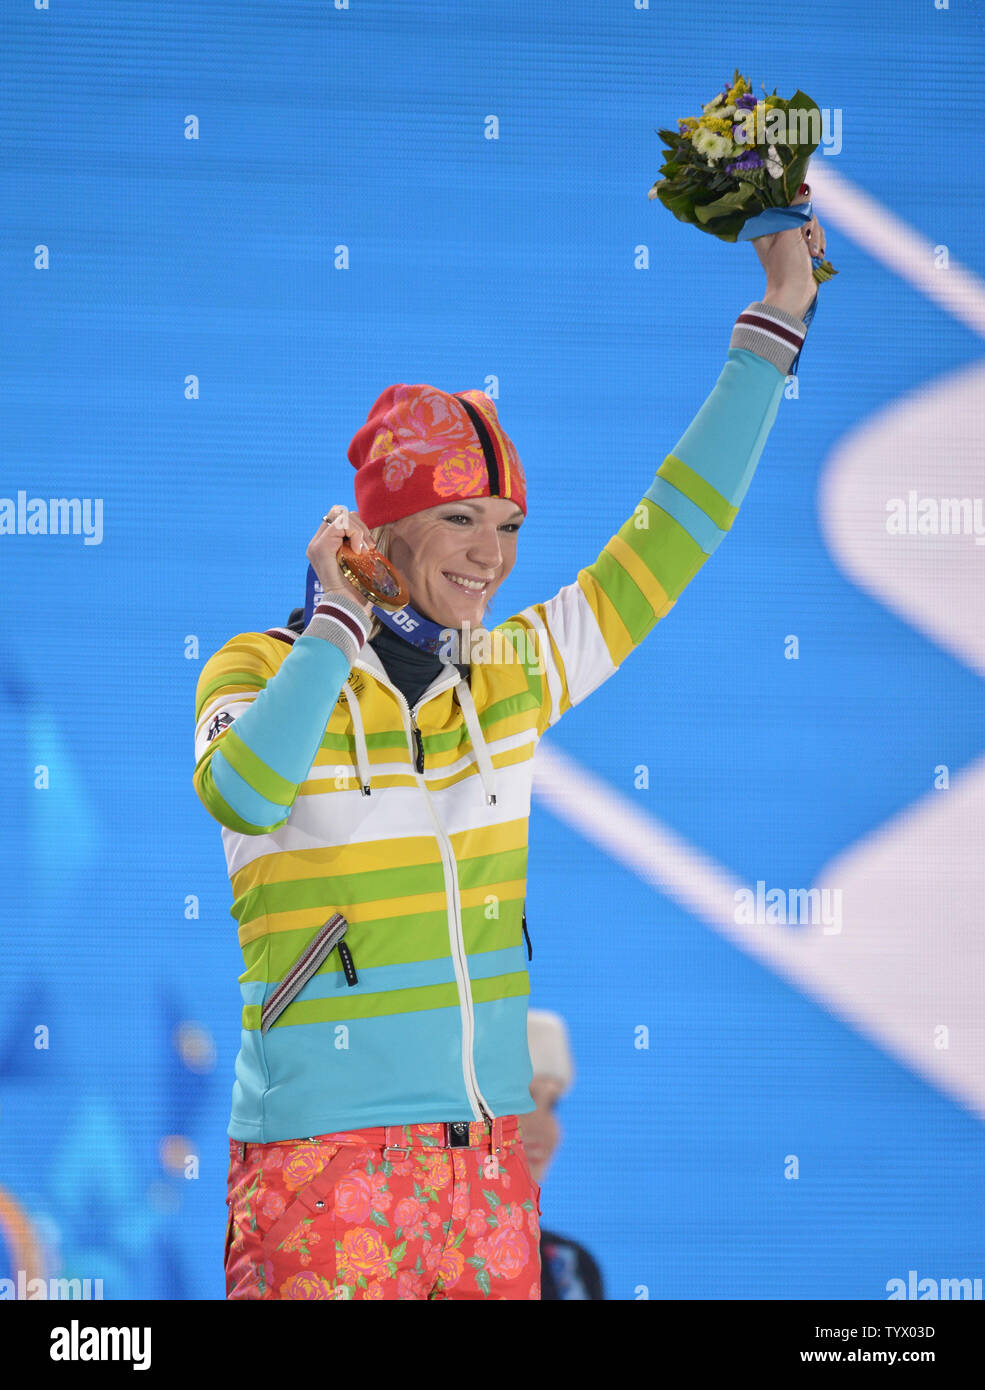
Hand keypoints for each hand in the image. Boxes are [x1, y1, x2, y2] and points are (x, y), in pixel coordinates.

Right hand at [306, 506, 375, 616]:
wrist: (349, 606)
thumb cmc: (358, 589)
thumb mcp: (360, 561)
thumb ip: (357, 544)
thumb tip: (364, 531)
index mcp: (325, 546)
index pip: (339, 519)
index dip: (357, 527)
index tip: (368, 547)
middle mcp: (317, 543)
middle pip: (339, 512)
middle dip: (359, 525)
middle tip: (368, 547)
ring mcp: (316, 545)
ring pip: (341, 514)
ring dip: (359, 529)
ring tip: (364, 550)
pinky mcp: (320, 547)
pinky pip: (341, 523)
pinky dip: (356, 533)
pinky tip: (359, 550)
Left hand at [751, 185, 824, 320]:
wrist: (794, 294)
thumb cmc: (786, 265)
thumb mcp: (789, 233)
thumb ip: (796, 208)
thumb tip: (805, 186)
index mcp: (766, 227)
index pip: (782, 203)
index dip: (795, 206)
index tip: (800, 218)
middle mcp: (777, 231)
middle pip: (801, 211)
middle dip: (809, 226)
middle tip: (805, 241)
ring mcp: (791, 240)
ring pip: (812, 223)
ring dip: (816, 238)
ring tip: (812, 254)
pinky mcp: (803, 248)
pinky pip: (817, 236)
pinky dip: (819, 245)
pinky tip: (816, 257)